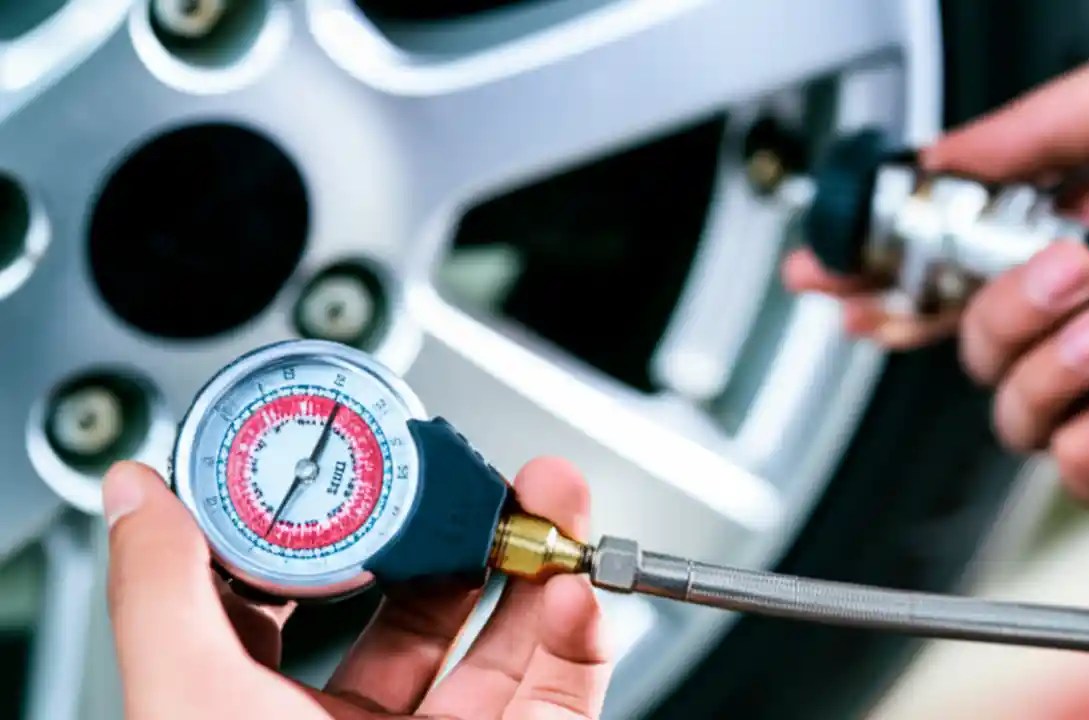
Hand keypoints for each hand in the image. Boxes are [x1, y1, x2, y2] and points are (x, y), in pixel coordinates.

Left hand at [103, 460, 610, 718]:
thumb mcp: (194, 700)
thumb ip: (164, 590)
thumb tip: (134, 492)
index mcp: (272, 715)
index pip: (312, 595)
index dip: (341, 522)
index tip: (363, 465)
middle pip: (425, 601)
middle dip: (460, 524)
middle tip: (477, 471)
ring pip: (510, 630)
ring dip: (538, 556)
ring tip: (549, 496)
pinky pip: (570, 684)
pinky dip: (580, 631)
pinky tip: (569, 587)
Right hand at [786, 31, 1088, 503]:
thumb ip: (1022, 134)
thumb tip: (938, 162)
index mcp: (1077, 225)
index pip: (950, 263)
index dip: (882, 274)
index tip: (829, 275)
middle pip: (964, 342)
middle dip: (990, 311)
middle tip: (1058, 269)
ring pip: (1008, 407)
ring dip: (1048, 364)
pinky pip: (1076, 467)